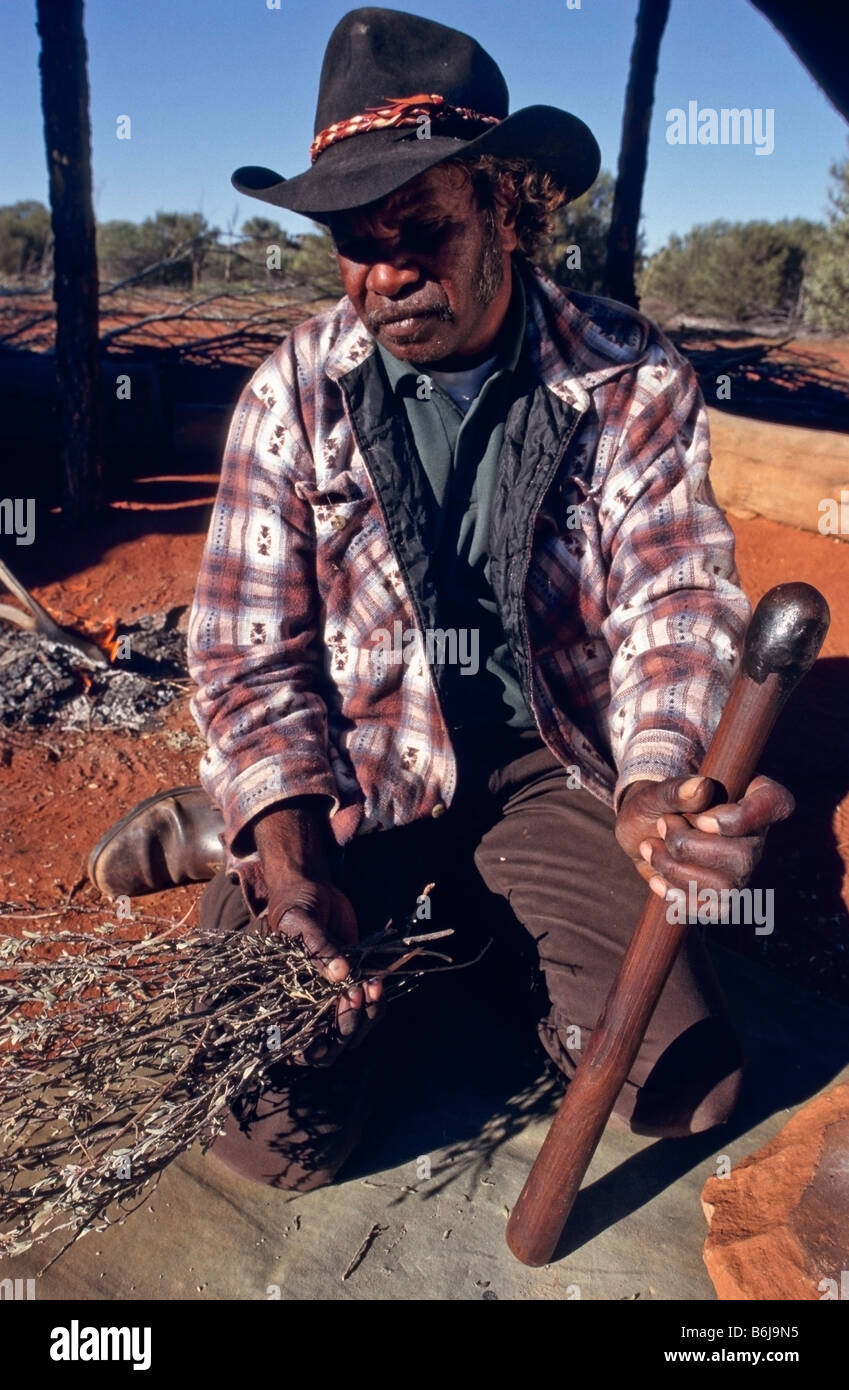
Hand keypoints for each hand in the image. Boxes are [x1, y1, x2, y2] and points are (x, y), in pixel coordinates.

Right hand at [265, 874, 382, 1064]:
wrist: (311, 889)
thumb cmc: (292, 905)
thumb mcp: (298, 923)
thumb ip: (317, 948)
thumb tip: (341, 974)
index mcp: (281, 1003)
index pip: (294, 1047)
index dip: (311, 1049)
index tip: (325, 1034)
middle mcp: (306, 1009)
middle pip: (330, 1047)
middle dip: (346, 1027)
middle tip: (355, 996)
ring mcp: (330, 1001)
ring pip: (353, 1031)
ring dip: (367, 1016)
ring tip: (373, 986)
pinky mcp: (353, 987)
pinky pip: (369, 1009)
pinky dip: (377, 1002)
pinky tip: (378, 982)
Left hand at [615, 773, 793, 901]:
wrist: (639, 834)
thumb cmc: (653, 806)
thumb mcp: (654, 792)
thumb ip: (675, 790)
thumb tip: (702, 787)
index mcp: (752, 796)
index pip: (774, 803)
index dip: (739, 818)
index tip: (700, 819)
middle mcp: (755, 835)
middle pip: (744, 855)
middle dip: (690, 845)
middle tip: (662, 825)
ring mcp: (743, 870)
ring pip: (727, 887)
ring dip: (676, 870)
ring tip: (650, 848)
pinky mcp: (724, 897)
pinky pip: (712, 909)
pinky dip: (678, 896)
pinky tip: (656, 879)